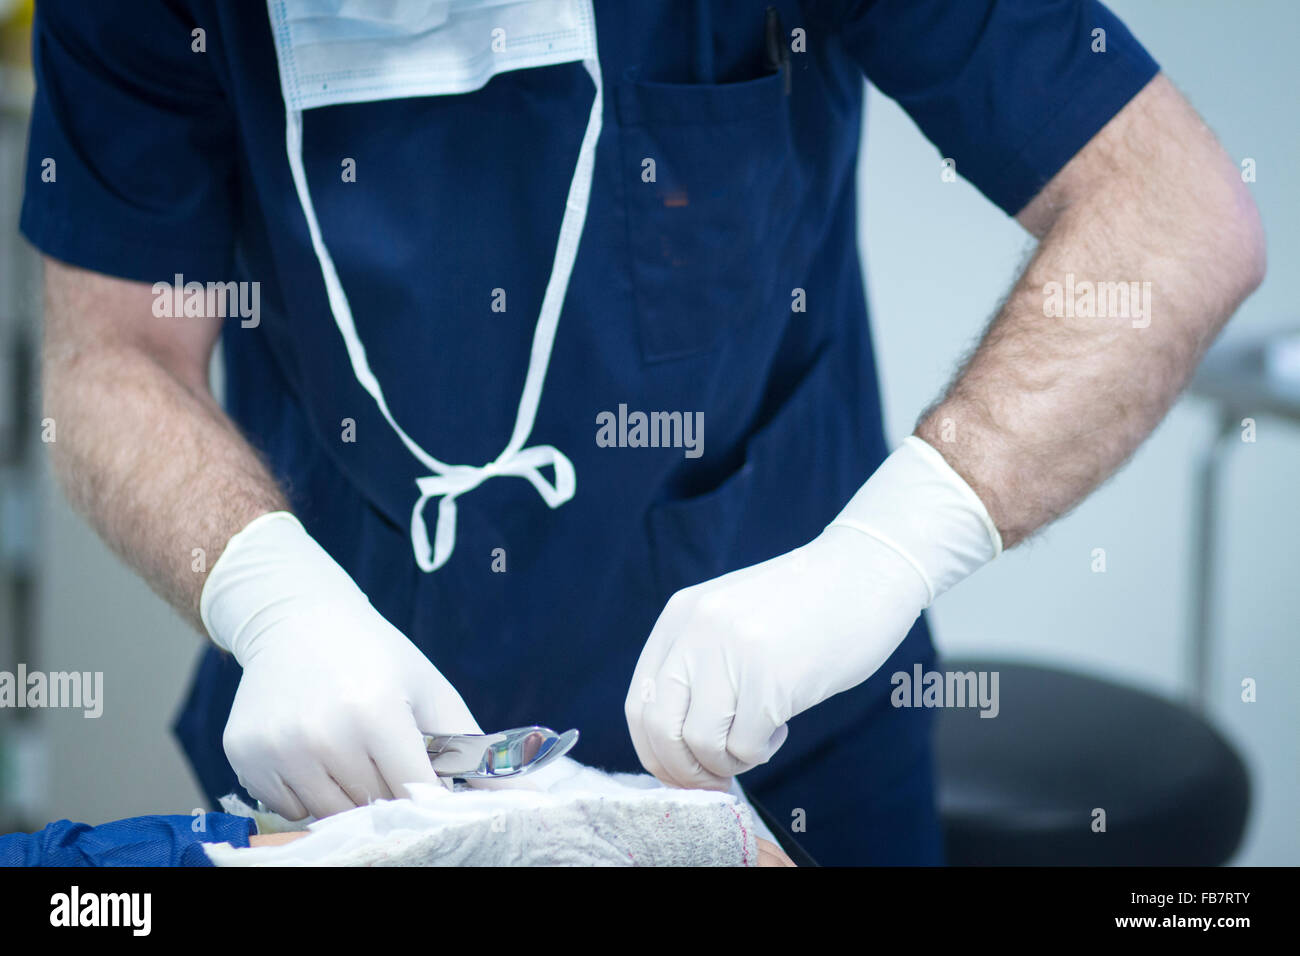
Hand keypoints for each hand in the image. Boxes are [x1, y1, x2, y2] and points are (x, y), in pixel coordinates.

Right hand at [202, 513, 479, 819]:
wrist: (295, 620)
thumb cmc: (377, 656)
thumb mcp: (430, 691)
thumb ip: (474, 751)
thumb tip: (526, 800)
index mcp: (375, 710)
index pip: (415, 789)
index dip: (432, 796)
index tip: (439, 792)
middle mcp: (322, 733)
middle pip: (374, 805)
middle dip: (392, 792)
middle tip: (390, 758)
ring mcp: (279, 748)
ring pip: (331, 815)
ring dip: (351, 798)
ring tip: (353, 753)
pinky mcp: (245, 757)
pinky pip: (289, 808)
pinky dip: (308, 795)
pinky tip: (315, 752)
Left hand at [625, 527, 927, 788]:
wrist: (867, 570)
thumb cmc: (806, 605)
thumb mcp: (731, 617)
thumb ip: (698, 663)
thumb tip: (674, 744)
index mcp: (680, 617)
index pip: (639, 705)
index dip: (656, 753)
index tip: (683, 773)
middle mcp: (696, 632)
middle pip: (660, 731)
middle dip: (685, 772)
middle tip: (717, 778)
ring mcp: (732, 653)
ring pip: (701, 745)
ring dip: (728, 762)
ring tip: (757, 738)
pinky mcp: (771, 678)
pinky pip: (745, 746)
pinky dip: (760, 751)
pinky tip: (782, 724)